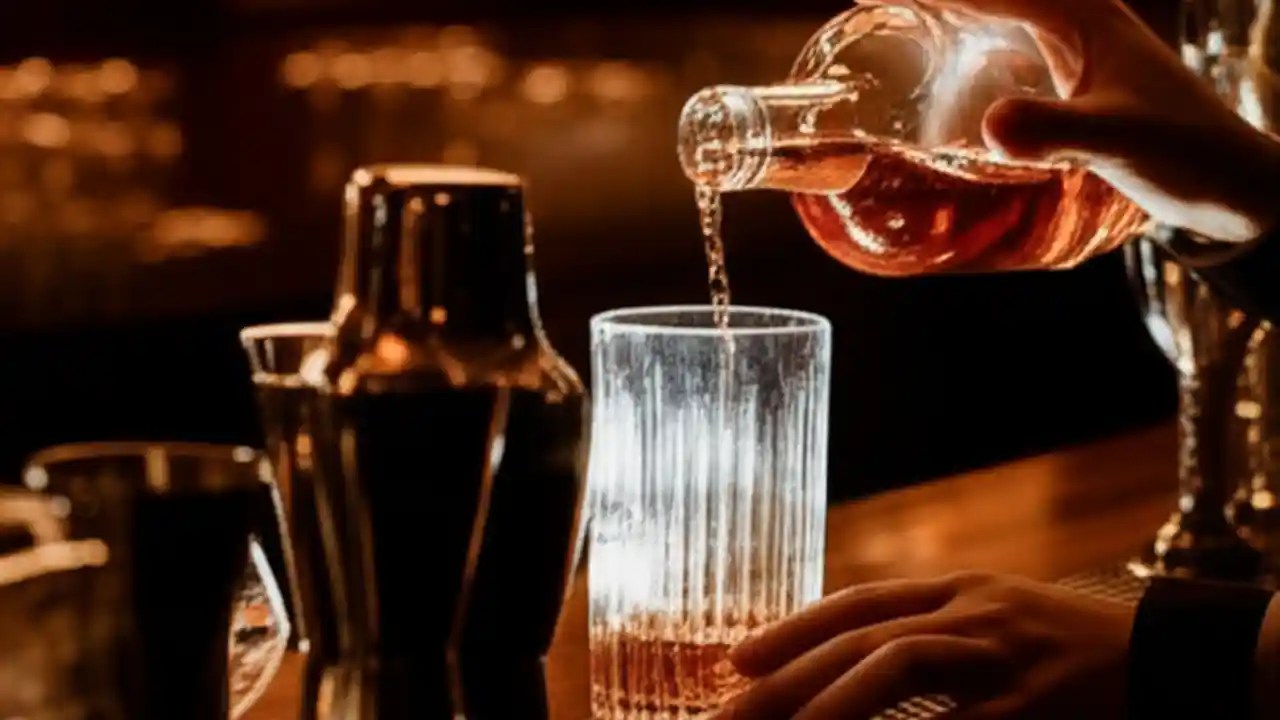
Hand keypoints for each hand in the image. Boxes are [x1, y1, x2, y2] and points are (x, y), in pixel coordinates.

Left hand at [714, 572, 1133, 719]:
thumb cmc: (1072, 649)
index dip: (792, 629)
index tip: (736, 661)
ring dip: (829, 700)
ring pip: (897, 663)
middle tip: (729, 712)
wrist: (1174, 659)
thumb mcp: (996, 621)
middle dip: (788, 674)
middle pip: (859, 635)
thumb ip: (930, 631)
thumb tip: (850, 659)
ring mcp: (1003, 654)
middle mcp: (972, 610)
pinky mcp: (1033, 703)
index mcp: (959, 589)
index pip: (856, 602)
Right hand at [897, 0, 1279, 243]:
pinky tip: (949, 83)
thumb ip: (1055, 131)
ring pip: (998, 20)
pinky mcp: (1075, 84)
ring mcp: (1076, 53)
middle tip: (873, 12)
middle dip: (934, 5)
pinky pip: (1010, 51)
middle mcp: (1076, 24)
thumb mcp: (1118, 140)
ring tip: (896, 35)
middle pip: (990, 0)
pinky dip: (973, 54)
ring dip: (951, 23)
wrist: (1235, 188)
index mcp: (1083, 18)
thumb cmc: (1187, 155)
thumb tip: (989, 127)